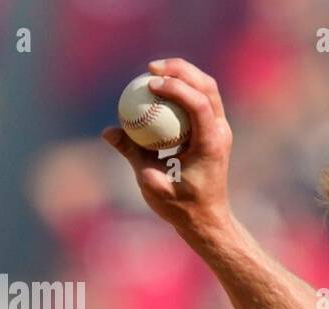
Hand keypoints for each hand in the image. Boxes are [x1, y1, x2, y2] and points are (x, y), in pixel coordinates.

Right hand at [102, 58, 234, 238]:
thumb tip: (108, 131)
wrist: (207, 219)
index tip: (150, 83)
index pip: (199, 105)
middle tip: (151, 68)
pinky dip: (181, 89)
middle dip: (180, 70)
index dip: (176, 88)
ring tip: (154, 71)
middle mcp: (220, 132)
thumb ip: (132, 155)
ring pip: (207, 88)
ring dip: (183, 74)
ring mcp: (219, 129)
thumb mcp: (152, 184)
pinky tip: (159, 88)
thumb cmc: (182, 207)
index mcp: (211, 145)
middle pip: (207, 86)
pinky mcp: (213, 130)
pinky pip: (199, 99)